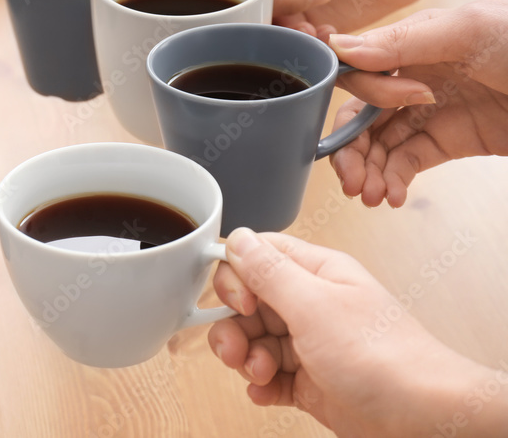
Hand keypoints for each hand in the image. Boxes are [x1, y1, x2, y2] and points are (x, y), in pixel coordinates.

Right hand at [210, 229, 499, 437]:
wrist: (424, 417)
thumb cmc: (382, 357)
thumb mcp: (314, 306)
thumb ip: (269, 272)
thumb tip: (237, 239)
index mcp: (316, 273)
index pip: (257, 257)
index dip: (236, 277)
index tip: (239, 304)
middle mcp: (312, 304)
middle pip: (248, 302)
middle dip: (233, 326)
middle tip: (237, 350)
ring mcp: (310, 344)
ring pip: (254, 340)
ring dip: (245, 357)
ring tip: (259, 374)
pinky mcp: (310, 380)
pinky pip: (268, 375)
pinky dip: (260, 384)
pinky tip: (265, 391)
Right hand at [328, 1, 507, 206]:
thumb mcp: (471, 31)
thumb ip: (404, 41)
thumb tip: (337, 46)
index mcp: (413, 41)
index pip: (359, 72)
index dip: (363, 97)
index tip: (396, 110)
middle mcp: (414, 75)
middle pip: (361, 114)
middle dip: (351, 148)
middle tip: (351, 182)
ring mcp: (432, 110)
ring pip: (380, 143)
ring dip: (369, 171)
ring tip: (371, 197)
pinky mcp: (452, 141)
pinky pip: (409, 161)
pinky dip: (395, 180)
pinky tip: (393, 196)